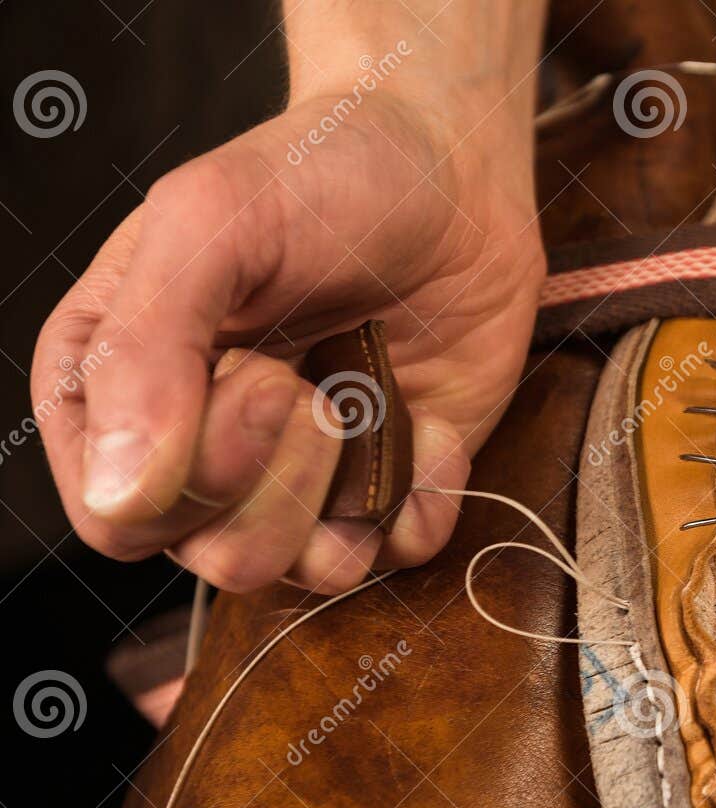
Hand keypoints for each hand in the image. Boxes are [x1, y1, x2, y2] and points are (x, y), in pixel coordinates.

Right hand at [31, 8, 542, 593]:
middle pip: (213, 558)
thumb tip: (119, 491)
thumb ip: (146, 348)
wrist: (450, 174)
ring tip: (365, 399)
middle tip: (312, 384)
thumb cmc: (317, 179)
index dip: (195, 473)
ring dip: (344, 492)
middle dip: (278, 476)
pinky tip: (432, 429)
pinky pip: (399, 555)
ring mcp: (300, 480)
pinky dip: (425, 500)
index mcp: (116, 393)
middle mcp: (199, 454)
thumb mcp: (209, 223)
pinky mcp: (390, 486)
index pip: (122, 519)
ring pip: (302, 574)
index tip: (261, 373)